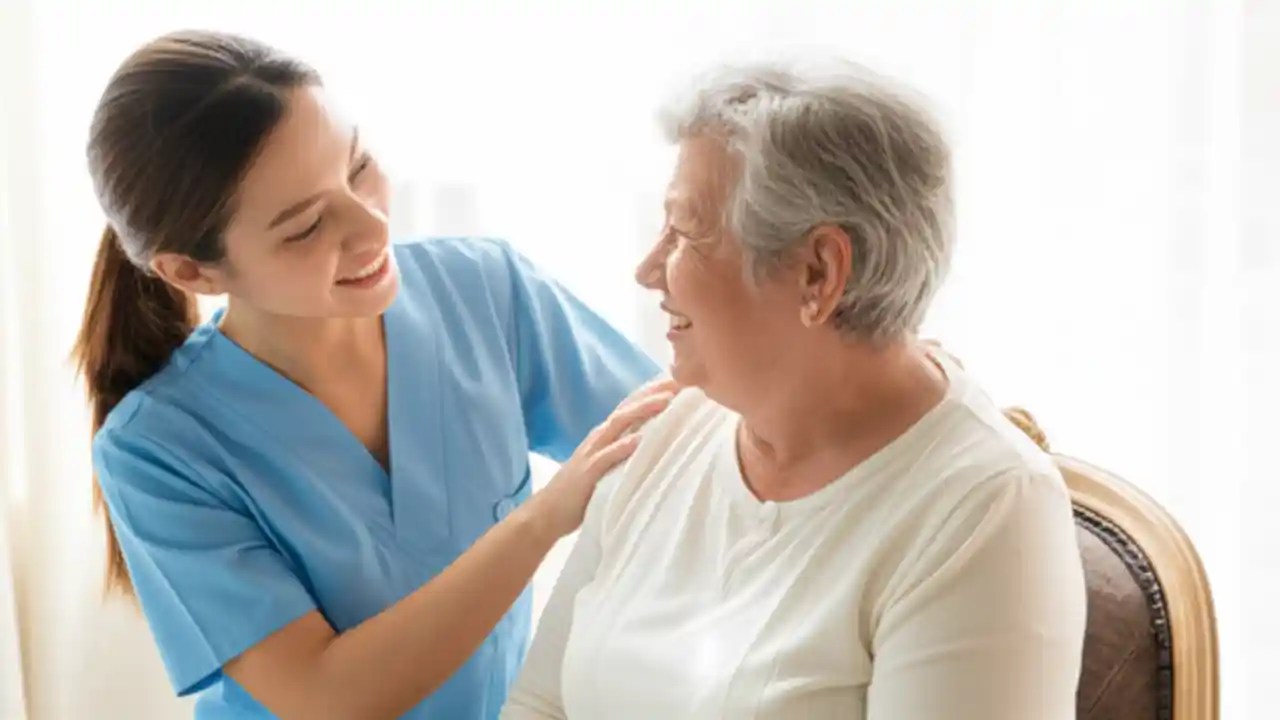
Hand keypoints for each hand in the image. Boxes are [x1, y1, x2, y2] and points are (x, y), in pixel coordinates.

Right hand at [527, 378, 678, 538]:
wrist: (547, 512)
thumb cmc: (581, 491)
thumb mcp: (606, 465)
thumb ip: (624, 452)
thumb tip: (654, 446)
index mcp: (604, 435)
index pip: (630, 406)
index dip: (652, 391)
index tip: (677, 380)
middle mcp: (599, 438)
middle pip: (627, 408)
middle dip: (652, 392)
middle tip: (679, 380)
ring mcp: (591, 453)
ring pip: (618, 424)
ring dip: (642, 411)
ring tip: (666, 401)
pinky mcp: (586, 473)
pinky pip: (605, 457)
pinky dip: (622, 447)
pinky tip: (640, 440)